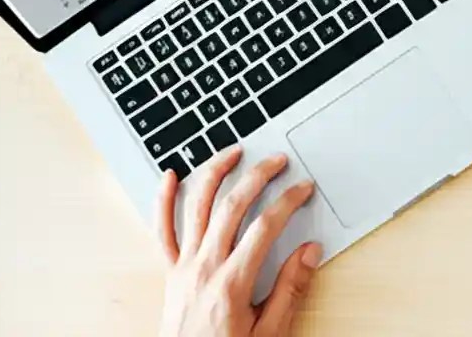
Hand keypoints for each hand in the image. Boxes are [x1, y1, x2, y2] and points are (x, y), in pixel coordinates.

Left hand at [156, 147, 320, 336]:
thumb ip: (290, 290)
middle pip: (231, 207)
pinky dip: (163, 200)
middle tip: (277, 161)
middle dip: (257, 177)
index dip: (288, 201)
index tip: (303, 189)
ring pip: (196, 207)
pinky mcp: (169, 271)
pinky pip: (162, 230)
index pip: (265, 227)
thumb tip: (310, 253)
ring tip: (232, 152)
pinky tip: (168, 177)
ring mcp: (183, 267)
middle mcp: (204, 268)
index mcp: (232, 283)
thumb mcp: (269, 332)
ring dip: (214, 173)